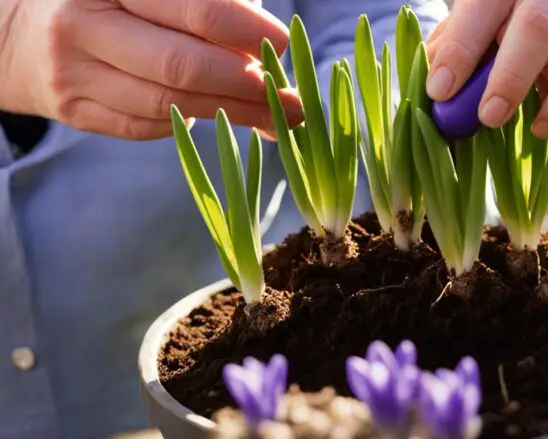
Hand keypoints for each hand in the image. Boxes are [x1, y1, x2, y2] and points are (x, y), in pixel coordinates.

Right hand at [0, 0, 302, 139]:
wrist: (18, 29)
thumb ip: (205, 4)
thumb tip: (265, 47)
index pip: (194, 7)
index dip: (245, 30)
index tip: (282, 44)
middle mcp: (84, 24)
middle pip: (181, 65)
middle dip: (247, 85)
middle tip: (292, 98)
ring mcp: (73, 73)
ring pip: (167, 104)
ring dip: (232, 114)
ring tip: (276, 117)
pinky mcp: (74, 110)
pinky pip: (146, 127)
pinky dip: (192, 123)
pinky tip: (224, 118)